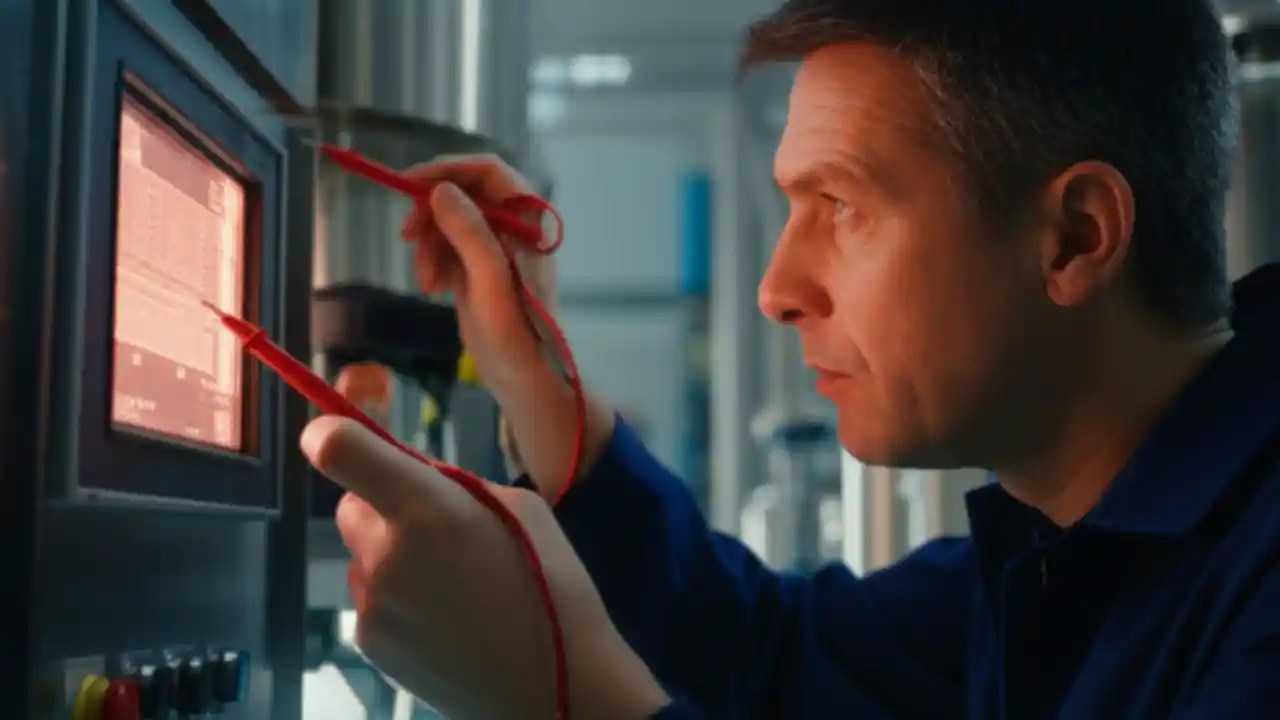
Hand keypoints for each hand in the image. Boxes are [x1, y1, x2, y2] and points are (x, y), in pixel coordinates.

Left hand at [302, 415, 669, 718]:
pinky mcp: (370, 645)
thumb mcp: (521, 509)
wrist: (558, 687)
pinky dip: (398, 600)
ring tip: (452, 586)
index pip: (338, 449)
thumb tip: (415, 476)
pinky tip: (445, 620)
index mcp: (424, 508)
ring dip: (392, 556)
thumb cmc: (553, 587)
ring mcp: (372, 604)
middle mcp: (384, 554)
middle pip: (350, 505)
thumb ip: (457, 487)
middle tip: (436, 527)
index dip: (330, 434)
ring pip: (363, 556)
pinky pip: (371, 600)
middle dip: (383, 505)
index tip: (339, 435)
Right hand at [399, 156, 615, 498]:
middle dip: (431, 213)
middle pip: (462, 192)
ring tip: (427, 280)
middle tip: (408, 236)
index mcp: (529, 218)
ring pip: (448, 221)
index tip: (410, 184)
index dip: (447, 170)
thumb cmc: (516, 329)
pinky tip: (433, 288)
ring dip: (429, 245)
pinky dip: (432, 262)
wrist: (521, 377)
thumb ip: (469, 231)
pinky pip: (446, 247)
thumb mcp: (489, 278)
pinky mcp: (478, 268)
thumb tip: (441, 189)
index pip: (487, 171)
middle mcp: (513, 225)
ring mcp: (495, 246)